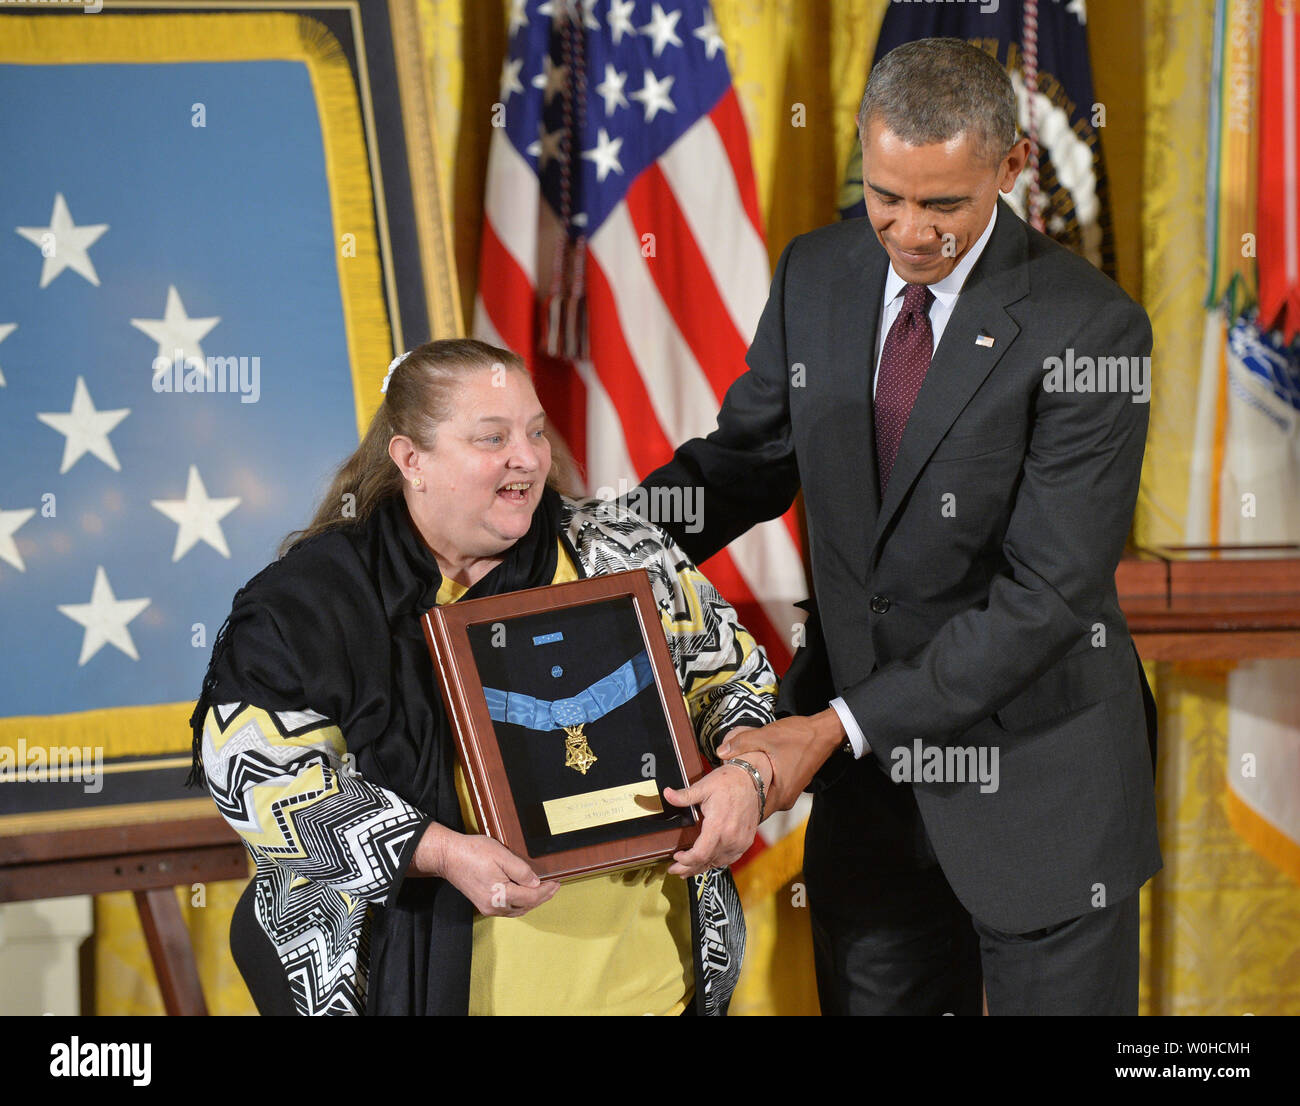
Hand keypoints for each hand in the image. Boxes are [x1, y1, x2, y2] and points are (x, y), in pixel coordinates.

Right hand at [413, 822, 558, 916]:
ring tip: (543, 891)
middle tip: (554, 887)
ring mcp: (487, 907)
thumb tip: (536, 883)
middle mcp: (493, 906)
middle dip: (541, 898)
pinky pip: (507, 908)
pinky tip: (525, 894)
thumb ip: (521, 871)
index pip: (530, 897)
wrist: (448, 856)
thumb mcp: (501, 856)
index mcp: (499, 895)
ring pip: (517, 910)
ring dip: (531, 902)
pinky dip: (520, 903)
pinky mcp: (483, 904)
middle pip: (525, 906)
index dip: (546, 891)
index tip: (557, 883)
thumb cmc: (472, 852)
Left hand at [663, 731, 770, 876]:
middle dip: (689, 868)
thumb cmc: (728, 782)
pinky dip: (716, 862)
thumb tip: (666, 794)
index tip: (676, 857)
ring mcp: (740, 841)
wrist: (752, 779)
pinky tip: (707, 863)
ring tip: (688, 870)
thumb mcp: (703, 786)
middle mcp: (731, 837)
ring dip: (702, 868)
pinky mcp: (746, 841)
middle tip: (675, 871)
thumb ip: (684, 796)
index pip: (700, 854)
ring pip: (718, 863)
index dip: (686, 860)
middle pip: (707, 861)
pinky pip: (729, 858)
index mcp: (718, 826)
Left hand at [716, 710, 844, 812]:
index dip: (738, 808)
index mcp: (780, 794)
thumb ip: (742, 743)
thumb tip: (720, 752)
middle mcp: (786, 798)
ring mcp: (790, 792)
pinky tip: (752, 773)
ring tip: (735, 780)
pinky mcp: (792, 785)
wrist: (824, 732)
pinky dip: (762, 784)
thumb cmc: (799, 736)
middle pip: (758, 807)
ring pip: (765, 798)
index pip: (754, 814)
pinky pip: (772, 790)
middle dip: (742, 799)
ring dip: (752, 790)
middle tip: (725, 789)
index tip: (724, 800)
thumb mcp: (766, 736)